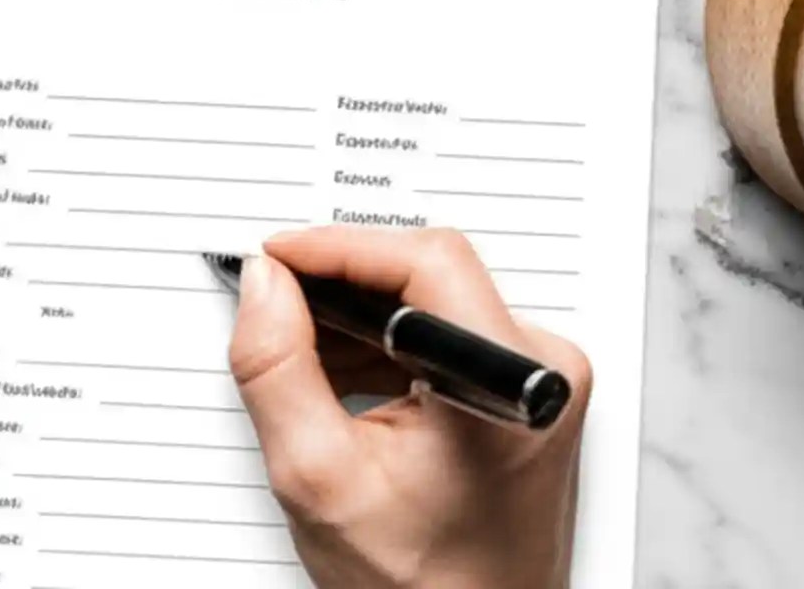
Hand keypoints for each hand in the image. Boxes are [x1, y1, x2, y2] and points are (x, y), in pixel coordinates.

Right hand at [229, 226, 591, 588]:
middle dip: (338, 284)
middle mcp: (539, 368)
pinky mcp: (511, 389)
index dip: (338, 247)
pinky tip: (331, 373)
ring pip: (426, 302)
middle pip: (426, 275)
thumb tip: (264, 287)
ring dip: (352, 318)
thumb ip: (278, 369)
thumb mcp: (319, 478)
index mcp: (508, 382)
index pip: (426, 261)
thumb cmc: (421, 588)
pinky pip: (436, 334)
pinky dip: (376, 345)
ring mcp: (530, 378)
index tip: (278, 257)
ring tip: (295, 351)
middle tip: (273, 302)